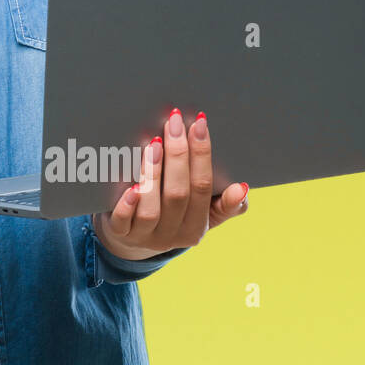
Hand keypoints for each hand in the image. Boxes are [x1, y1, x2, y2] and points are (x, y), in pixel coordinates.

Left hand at [92, 107, 248, 260]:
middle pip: (178, 194)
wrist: (130, 242)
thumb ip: (224, 204)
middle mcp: (172, 234)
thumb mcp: (201, 216)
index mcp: (196, 226)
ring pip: (152, 208)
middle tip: (174, 122)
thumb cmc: (171, 218)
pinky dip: (127, 205)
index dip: (202, 154)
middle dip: (178, 155)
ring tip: (153, 144)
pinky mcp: (121, 235)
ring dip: (154, 174)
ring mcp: (145, 236)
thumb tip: (243, 188)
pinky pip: (123, 223)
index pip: (202, 187)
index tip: (199, 123)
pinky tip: (130, 187)